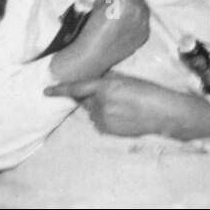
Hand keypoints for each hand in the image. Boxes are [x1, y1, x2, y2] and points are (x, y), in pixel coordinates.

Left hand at [46, 73, 209, 138]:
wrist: (162, 113)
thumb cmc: (148, 91)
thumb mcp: (127, 79)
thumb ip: (108, 80)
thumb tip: (96, 80)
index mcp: (104, 87)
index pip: (77, 88)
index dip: (60, 90)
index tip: (46, 92)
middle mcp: (99, 104)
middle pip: (86, 100)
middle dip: (93, 97)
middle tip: (115, 96)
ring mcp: (102, 119)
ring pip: (93, 112)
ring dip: (101, 108)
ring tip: (123, 106)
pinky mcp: (107, 130)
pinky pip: (100, 122)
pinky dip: (107, 117)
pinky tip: (124, 115)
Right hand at [50, 0, 149, 82]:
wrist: (94, 54)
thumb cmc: (92, 29)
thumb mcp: (97, 6)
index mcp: (126, 0)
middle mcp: (138, 10)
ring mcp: (144, 23)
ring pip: (144, 6)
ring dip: (136, 5)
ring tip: (120, 13)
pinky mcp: (145, 34)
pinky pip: (144, 20)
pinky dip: (138, 18)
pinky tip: (125, 24)